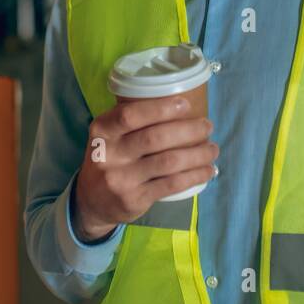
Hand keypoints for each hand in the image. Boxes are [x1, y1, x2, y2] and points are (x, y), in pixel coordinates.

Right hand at [72, 95, 217, 242]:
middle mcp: (108, 154)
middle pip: (155, 138)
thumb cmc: (109, 158)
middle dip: (188, 130)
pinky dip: (194, 175)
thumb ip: (131, 120)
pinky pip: (171, 184)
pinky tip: (207, 170)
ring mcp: (121, 179)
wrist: (92, 201)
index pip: (130, 115)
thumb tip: (177, 103)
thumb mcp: (108, 135)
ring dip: (197, 154)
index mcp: (102, 130)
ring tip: (212, 149)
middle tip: (207, 126)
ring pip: (168, 162)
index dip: (160, 108)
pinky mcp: (135, 199)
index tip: (186, 104)